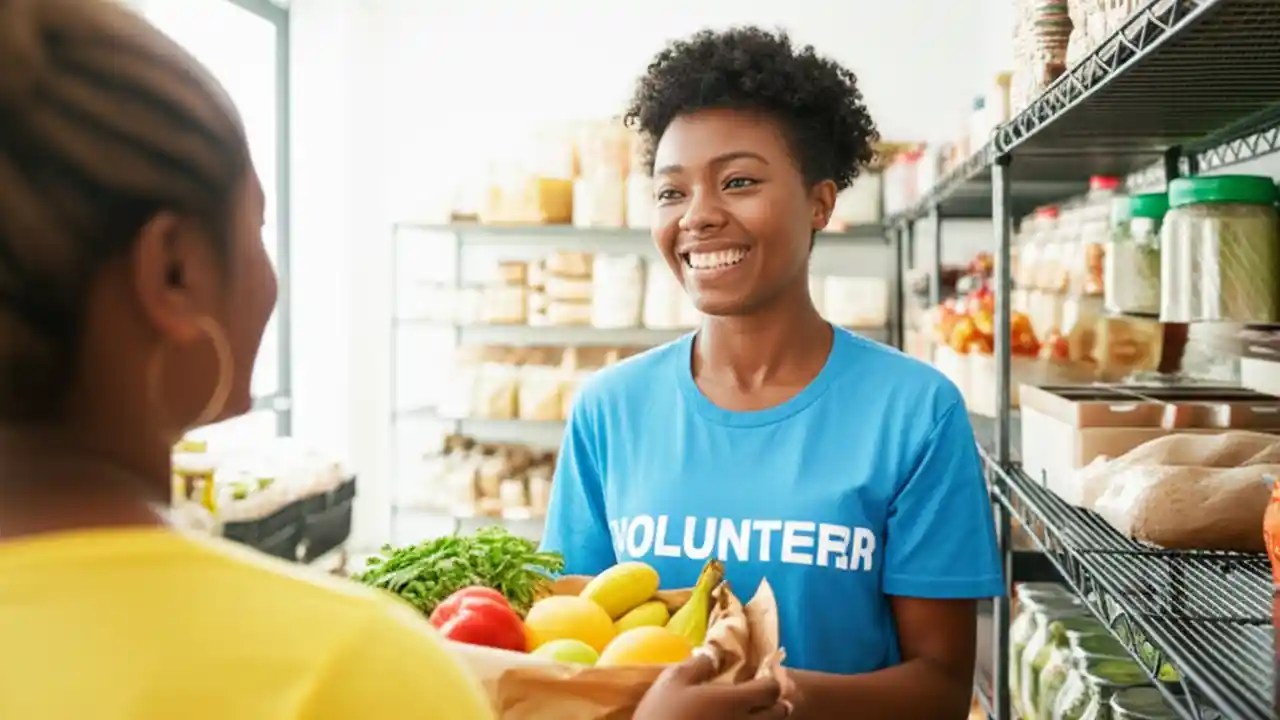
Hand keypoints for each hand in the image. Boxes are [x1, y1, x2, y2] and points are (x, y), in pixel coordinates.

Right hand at [634, 653, 790, 719]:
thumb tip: (716, 653)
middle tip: (764, 697)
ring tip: (751, 713)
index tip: (761, 677)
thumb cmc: (662, 716)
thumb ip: (699, 664)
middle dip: (777, 702)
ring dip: (767, 719)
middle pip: (779, 713)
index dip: (771, 680)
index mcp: (734, 701)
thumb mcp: (673, 681)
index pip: (771, 689)